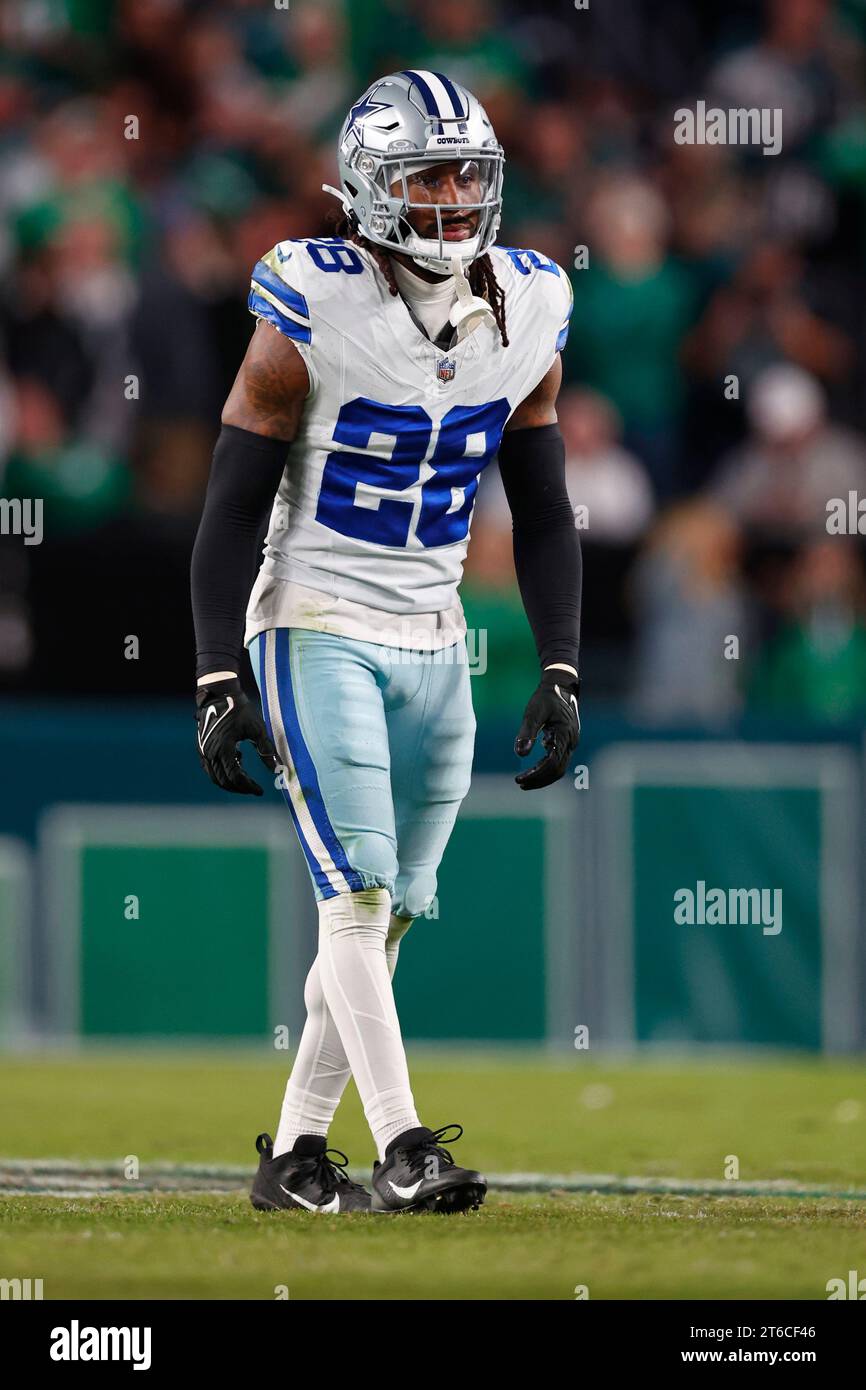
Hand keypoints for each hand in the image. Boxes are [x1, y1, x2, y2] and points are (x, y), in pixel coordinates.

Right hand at [195, 676, 277, 795]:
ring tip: (246, 780)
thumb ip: (267, 750)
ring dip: (230, 782)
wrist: (219, 695)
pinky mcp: (201, 748)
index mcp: (224, 748)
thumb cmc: (240, 710)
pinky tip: (237, 763)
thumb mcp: (257, 729)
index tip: (260, 790)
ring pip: (215, 777)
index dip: (248, 787)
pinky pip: (210, 768)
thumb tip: (277, 769)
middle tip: (254, 789)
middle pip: (223, 781)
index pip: (235, 777)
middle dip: (240, 788)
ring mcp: (203, 751)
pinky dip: (222, 772)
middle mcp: (210, 752)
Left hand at [514, 669, 579, 790]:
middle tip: (520, 783)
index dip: (536, 774)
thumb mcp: (533, 713)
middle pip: (557, 770)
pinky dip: (546, 770)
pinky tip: (533, 771)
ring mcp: (571, 743)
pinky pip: (559, 761)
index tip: (519, 778)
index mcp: (564, 734)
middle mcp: (571, 741)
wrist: (560, 687)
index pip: (552, 763)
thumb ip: (527, 732)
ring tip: (524, 781)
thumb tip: (520, 754)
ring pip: (559, 768)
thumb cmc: (545, 698)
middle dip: (539, 780)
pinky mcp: (567, 742)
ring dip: (543, 777)